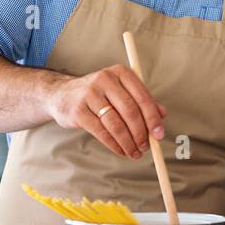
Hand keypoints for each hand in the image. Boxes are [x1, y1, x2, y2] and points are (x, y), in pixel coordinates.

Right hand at [46, 64, 167, 158]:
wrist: (61, 94)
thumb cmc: (99, 94)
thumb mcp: (121, 91)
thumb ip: (142, 100)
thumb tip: (162, 115)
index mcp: (121, 72)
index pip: (142, 97)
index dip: (153, 118)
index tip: (159, 134)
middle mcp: (105, 79)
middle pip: (130, 111)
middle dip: (141, 133)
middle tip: (147, 147)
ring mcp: (90, 94)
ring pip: (116, 124)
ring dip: (128, 142)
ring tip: (135, 152)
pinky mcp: (78, 111)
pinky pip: (101, 132)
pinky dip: (114, 145)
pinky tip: (121, 151)